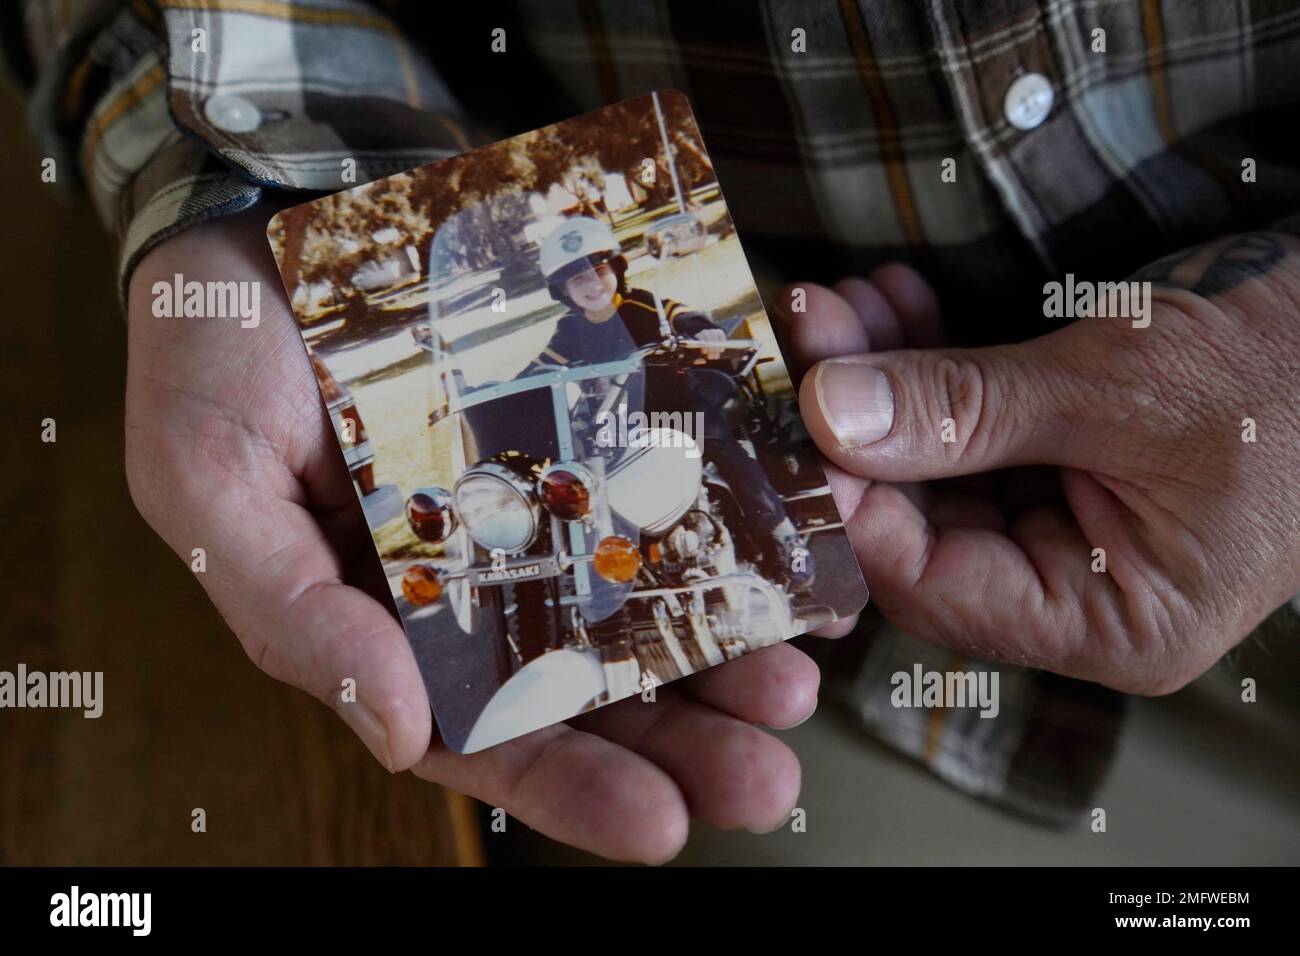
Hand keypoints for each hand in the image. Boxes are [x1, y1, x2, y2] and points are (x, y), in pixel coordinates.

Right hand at [126, 208, 819, 862]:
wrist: (256, 212)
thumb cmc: (210, 359)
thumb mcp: (209, 491)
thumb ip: (296, 616)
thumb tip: (398, 735)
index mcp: (390, 623)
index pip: (487, 734)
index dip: (571, 786)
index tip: (659, 825)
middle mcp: (478, 578)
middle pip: (593, 688)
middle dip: (683, 741)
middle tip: (768, 778)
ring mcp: (539, 499)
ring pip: (645, 597)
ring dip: (725, 650)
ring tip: (799, 680)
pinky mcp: (579, 420)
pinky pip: (662, 482)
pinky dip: (721, 524)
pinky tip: (786, 556)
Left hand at [780, 241, 1299, 695]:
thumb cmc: (1284, 371)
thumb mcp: (1114, 389)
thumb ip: (963, 411)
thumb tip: (826, 415)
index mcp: (1107, 623)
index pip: (932, 586)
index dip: (851, 503)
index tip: (799, 411)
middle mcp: (1075, 591)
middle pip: (917, 522)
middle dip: (855, 421)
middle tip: (811, 330)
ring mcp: (1064, 528)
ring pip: (930, 469)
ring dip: (882, 381)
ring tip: (847, 302)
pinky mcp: (1057, 467)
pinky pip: (967, 431)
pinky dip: (930, 369)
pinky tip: (897, 305)